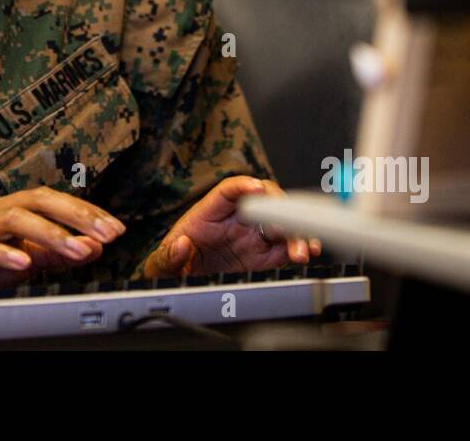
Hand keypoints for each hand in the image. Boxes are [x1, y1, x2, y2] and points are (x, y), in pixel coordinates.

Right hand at [0, 187, 125, 299]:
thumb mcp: (24, 258)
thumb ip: (56, 253)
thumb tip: (92, 247)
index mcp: (17, 209)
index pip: (58, 201)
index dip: (88, 212)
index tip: (117, 229)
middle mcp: (0, 209)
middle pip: (41, 200)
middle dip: (77, 215)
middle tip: (107, 234)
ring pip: (16, 218)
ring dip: (50, 233)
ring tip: (77, 250)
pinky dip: (5, 252)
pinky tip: (26, 263)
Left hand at [140, 176, 320, 278]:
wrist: (181, 283)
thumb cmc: (173, 261)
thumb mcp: (163, 260)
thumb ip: (169, 254)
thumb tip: (182, 245)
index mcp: (210, 212)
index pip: (229, 190)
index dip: (244, 186)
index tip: (257, 188)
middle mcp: (236, 219)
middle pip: (264, 202)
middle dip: (279, 211)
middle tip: (285, 227)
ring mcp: (252, 235)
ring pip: (280, 224)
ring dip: (295, 232)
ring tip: (302, 249)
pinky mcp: (263, 255)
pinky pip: (284, 248)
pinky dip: (297, 249)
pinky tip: (305, 254)